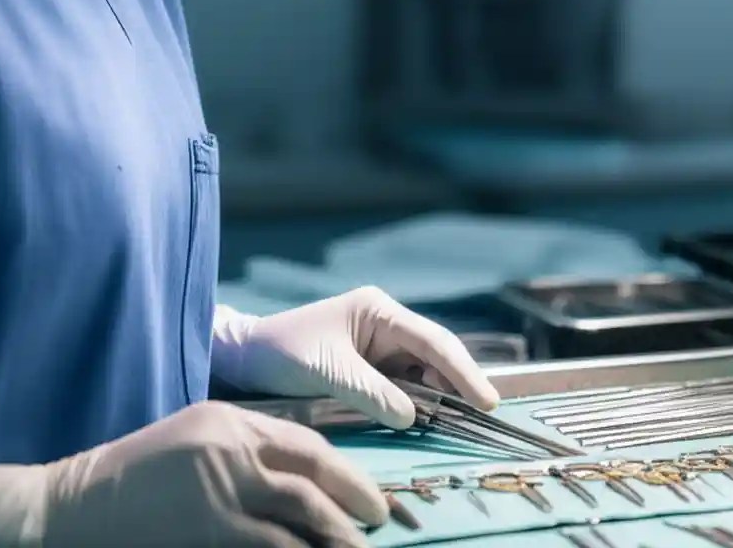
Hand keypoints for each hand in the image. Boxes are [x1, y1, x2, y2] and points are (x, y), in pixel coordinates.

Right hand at [0, 402, 386, 546]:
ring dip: (339, 534)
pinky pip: (275, 545)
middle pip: (315, 472)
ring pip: (304, 512)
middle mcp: (233, 447)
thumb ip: (241, 451)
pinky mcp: (214, 527)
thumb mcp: (190, 442)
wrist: (70, 506)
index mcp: (230, 422)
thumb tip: (296, 481)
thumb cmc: (130, 478)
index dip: (344, 471)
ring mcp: (223, 488)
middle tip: (381, 521)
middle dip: (357, 497)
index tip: (368, 495)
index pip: (305, 444)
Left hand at [214, 286, 499, 428]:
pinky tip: (429, 419)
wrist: (245, 359)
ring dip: (440, 396)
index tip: (487, 399)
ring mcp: (381, 347)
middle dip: (459, 382)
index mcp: (378, 311)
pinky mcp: (373, 368)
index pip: (432, 341)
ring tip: (458, 421)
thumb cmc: (282, 353)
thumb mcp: (328, 373)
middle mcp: (386, 325)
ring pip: (425, 372)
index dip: (463, 371)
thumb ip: (372, 393)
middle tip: (484, 414)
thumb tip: (413, 417)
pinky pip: (406, 385)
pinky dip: (419, 403)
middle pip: (436, 355)